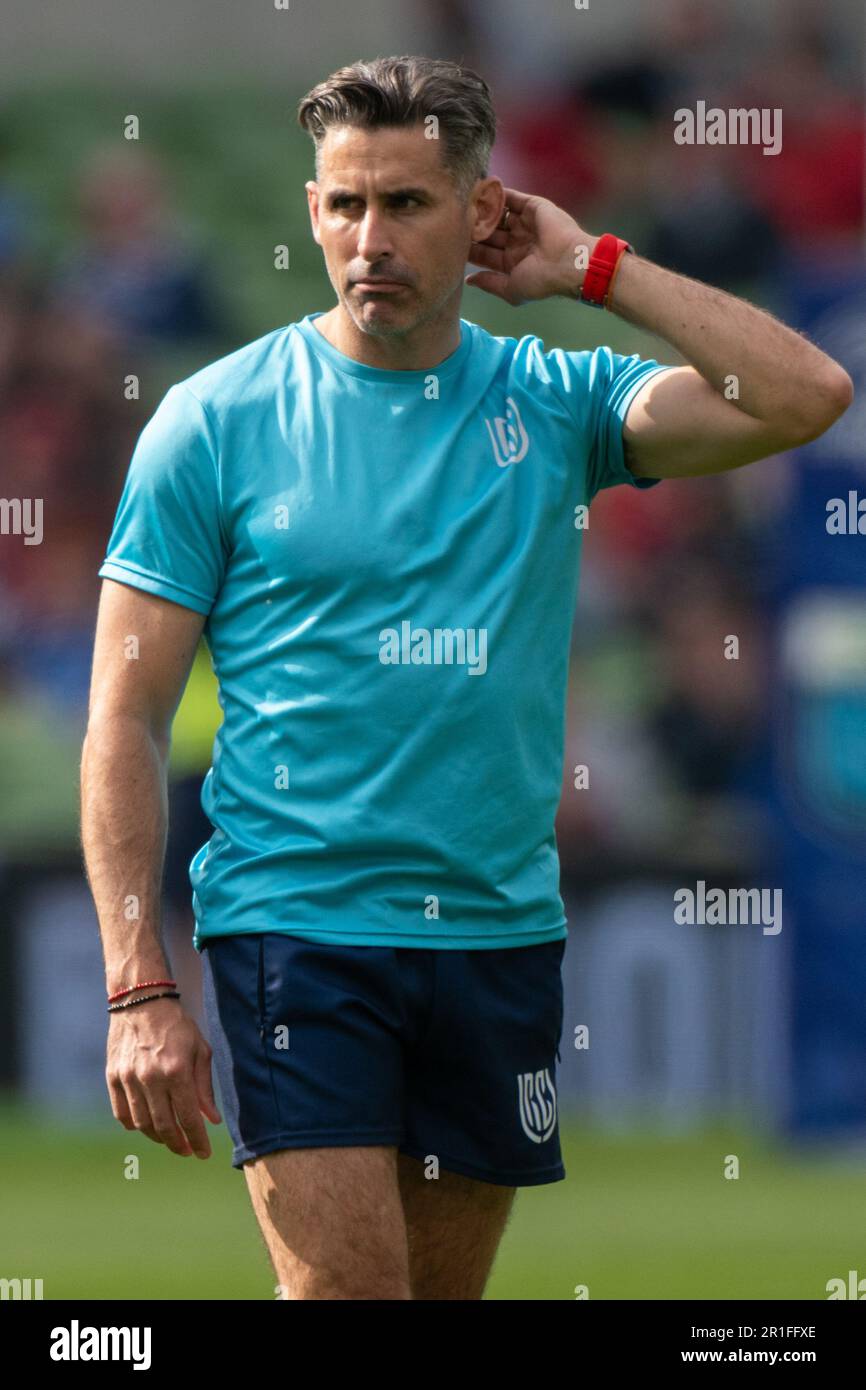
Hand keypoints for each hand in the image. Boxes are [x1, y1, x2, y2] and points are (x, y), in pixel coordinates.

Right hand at [106, 998, 221, 1157]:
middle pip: (164, 1126)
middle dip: (178, 1144)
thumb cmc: (177, 1025)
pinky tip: (147, 1126)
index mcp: (177, 1070)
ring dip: (157, 1138)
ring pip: (142, 1124)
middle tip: (187, 1150)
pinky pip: (122, 1114)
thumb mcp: (200, 1050)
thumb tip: (211, 1120)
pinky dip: (135, 1125)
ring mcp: (128, 1078)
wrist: (141, 1001)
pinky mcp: (112, 1077)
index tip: (203, 1154)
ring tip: (170, 1139)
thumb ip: (204, 1087)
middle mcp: (151, 1077)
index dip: (197, 1140)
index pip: (188, 1117)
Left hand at [465, 187, 597, 305]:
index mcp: (512, 262)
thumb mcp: (510, 288)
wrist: (568, 262)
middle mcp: (517, 241)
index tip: (451, 244)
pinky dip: (496, 194)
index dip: (470, 249)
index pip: (485, 253)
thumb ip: (489, 283)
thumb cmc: (541, 281)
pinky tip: (479, 191)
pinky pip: (510, 197)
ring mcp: (524, 223)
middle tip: (453, 222)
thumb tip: (468, 280)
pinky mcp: (532, 206)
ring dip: (482, 211)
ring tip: (462, 205)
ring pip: (497, 214)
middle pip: (488, 232)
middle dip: (473, 228)